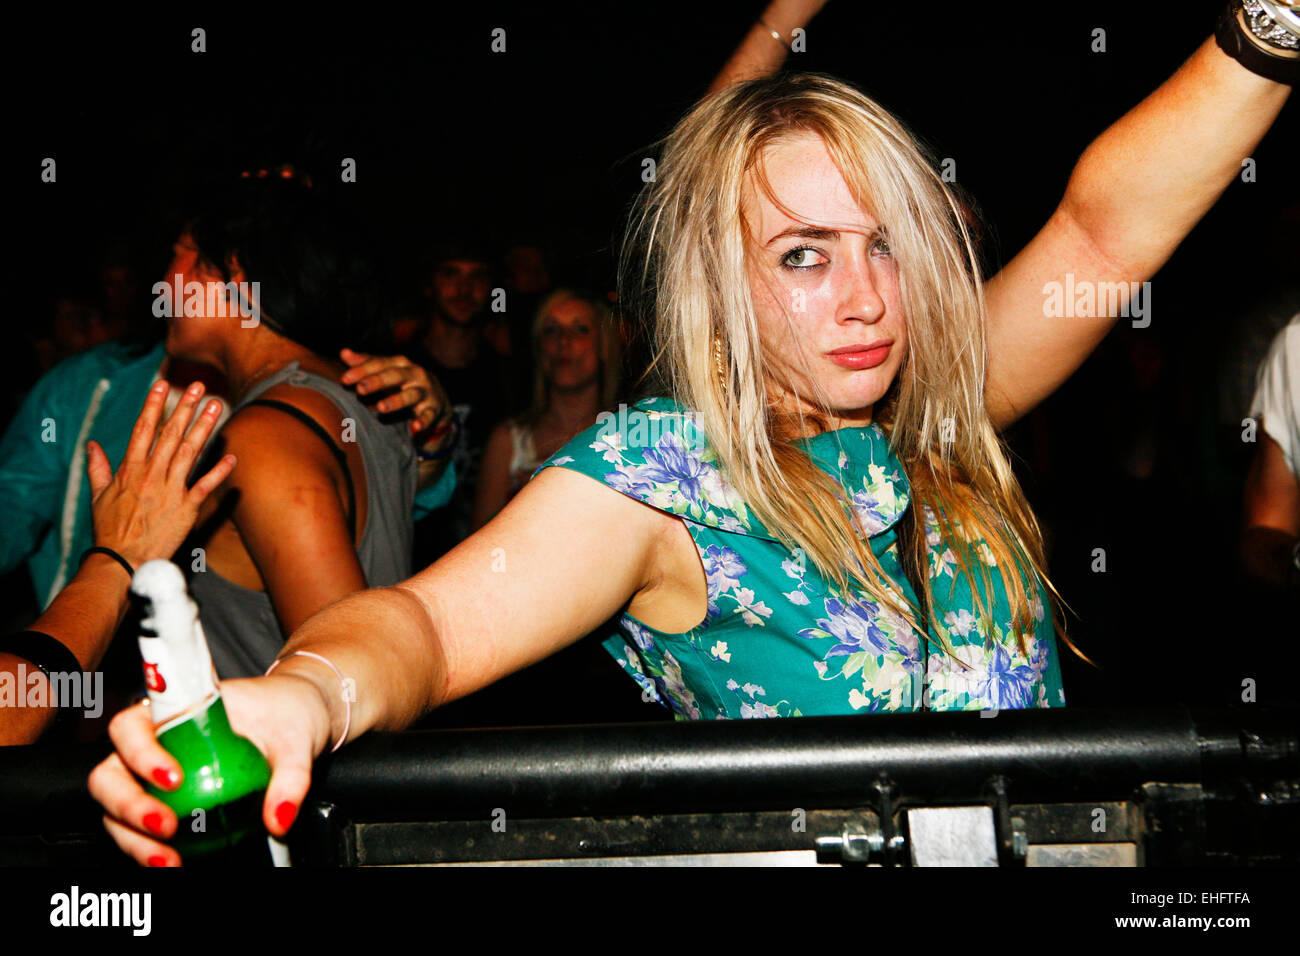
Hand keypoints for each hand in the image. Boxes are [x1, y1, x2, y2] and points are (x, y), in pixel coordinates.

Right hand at [86, 380, 235, 569]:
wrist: (122, 559)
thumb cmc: (110, 529)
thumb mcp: (98, 495)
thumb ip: (98, 468)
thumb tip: (91, 445)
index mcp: (130, 469)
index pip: (143, 429)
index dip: (154, 405)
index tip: (162, 384)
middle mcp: (151, 474)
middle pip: (171, 434)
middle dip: (185, 408)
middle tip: (199, 386)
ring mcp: (170, 490)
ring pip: (190, 452)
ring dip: (204, 428)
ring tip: (216, 407)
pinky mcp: (186, 508)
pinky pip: (205, 485)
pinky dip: (219, 471)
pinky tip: (232, 456)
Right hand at [87, 674, 328, 865]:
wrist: (295, 720)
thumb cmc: (286, 713)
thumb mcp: (297, 739)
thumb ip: (290, 778)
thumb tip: (279, 819)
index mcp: (174, 711)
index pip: (131, 726)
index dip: (140, 754)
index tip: (174, 779)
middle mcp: (153, 741)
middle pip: (110, 773)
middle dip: (128, 806)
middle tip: (167, 828)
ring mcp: (152, 773)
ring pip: (115, 807)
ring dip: (133, 838)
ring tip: (167, 860)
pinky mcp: (165, 801)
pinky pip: (141, 827)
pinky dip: (149, 847)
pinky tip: (172, 862)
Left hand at [339, 347, 449, 436]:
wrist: (436, 397)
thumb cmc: (404, 382)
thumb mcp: (387, 371)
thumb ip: (366, 363)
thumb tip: (343, 353)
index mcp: (401, 363)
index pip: (379, 364)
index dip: (362, 370)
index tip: (345, 379)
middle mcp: (415, 374)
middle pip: (395, 375)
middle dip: (378, 381)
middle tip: (360, 389)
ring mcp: (426, 391)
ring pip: (411, 395)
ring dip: (397, 401)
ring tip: (381, 408)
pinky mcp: (434, 408)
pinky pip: (429, 415)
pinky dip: (424, 421)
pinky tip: (415, 428)